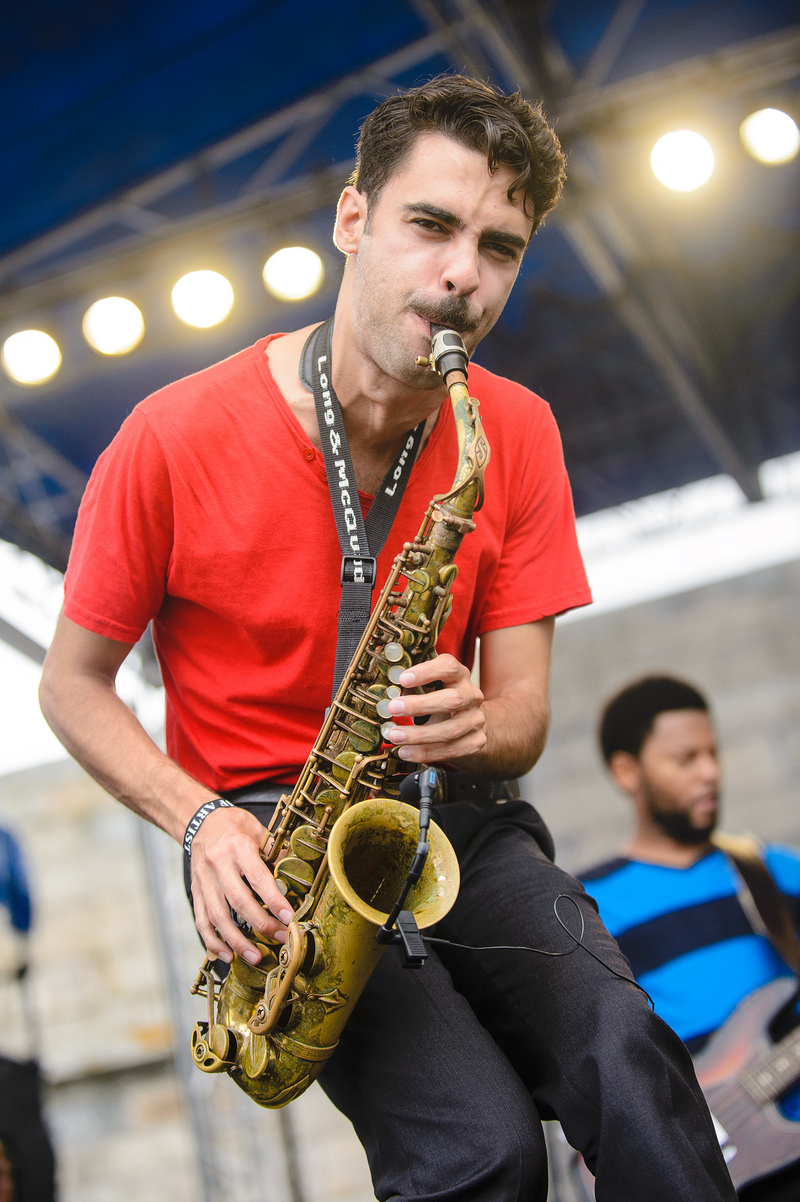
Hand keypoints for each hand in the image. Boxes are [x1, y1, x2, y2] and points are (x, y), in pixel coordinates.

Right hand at [188, 806, 293, 965]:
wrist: (201, 821)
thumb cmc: (234, 826)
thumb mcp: (257, 830)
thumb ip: (275, 853)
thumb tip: (297, 874)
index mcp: (238, 846)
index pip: (257, 877)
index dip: (273, 900)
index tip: (289, 917)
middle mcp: (218, 864)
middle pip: (238, 900)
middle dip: (260, 923)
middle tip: (280, 938)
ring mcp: (204, 880)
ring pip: (217, 916)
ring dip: (236, 940)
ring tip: (255, 956)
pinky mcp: (195, 892)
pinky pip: (201, 920)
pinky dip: (213, 941)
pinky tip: (227, 954)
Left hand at [382, 654, 485, 764]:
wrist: (471, 723)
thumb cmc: (444, 700)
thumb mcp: (432, 688)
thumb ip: (413, 687)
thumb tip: (387, 692)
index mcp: (459, 676)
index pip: (448, 667)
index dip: (426, 672)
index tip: (403, 679)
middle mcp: (471, 695)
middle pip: (452, 700)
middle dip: (420, 705)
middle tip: (393, 708)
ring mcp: (475, 719)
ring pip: (451, 730)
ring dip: (419, 735)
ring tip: (395, 736)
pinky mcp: (476, 741)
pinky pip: (451, 750)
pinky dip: (426, 753)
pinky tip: (407, 752)